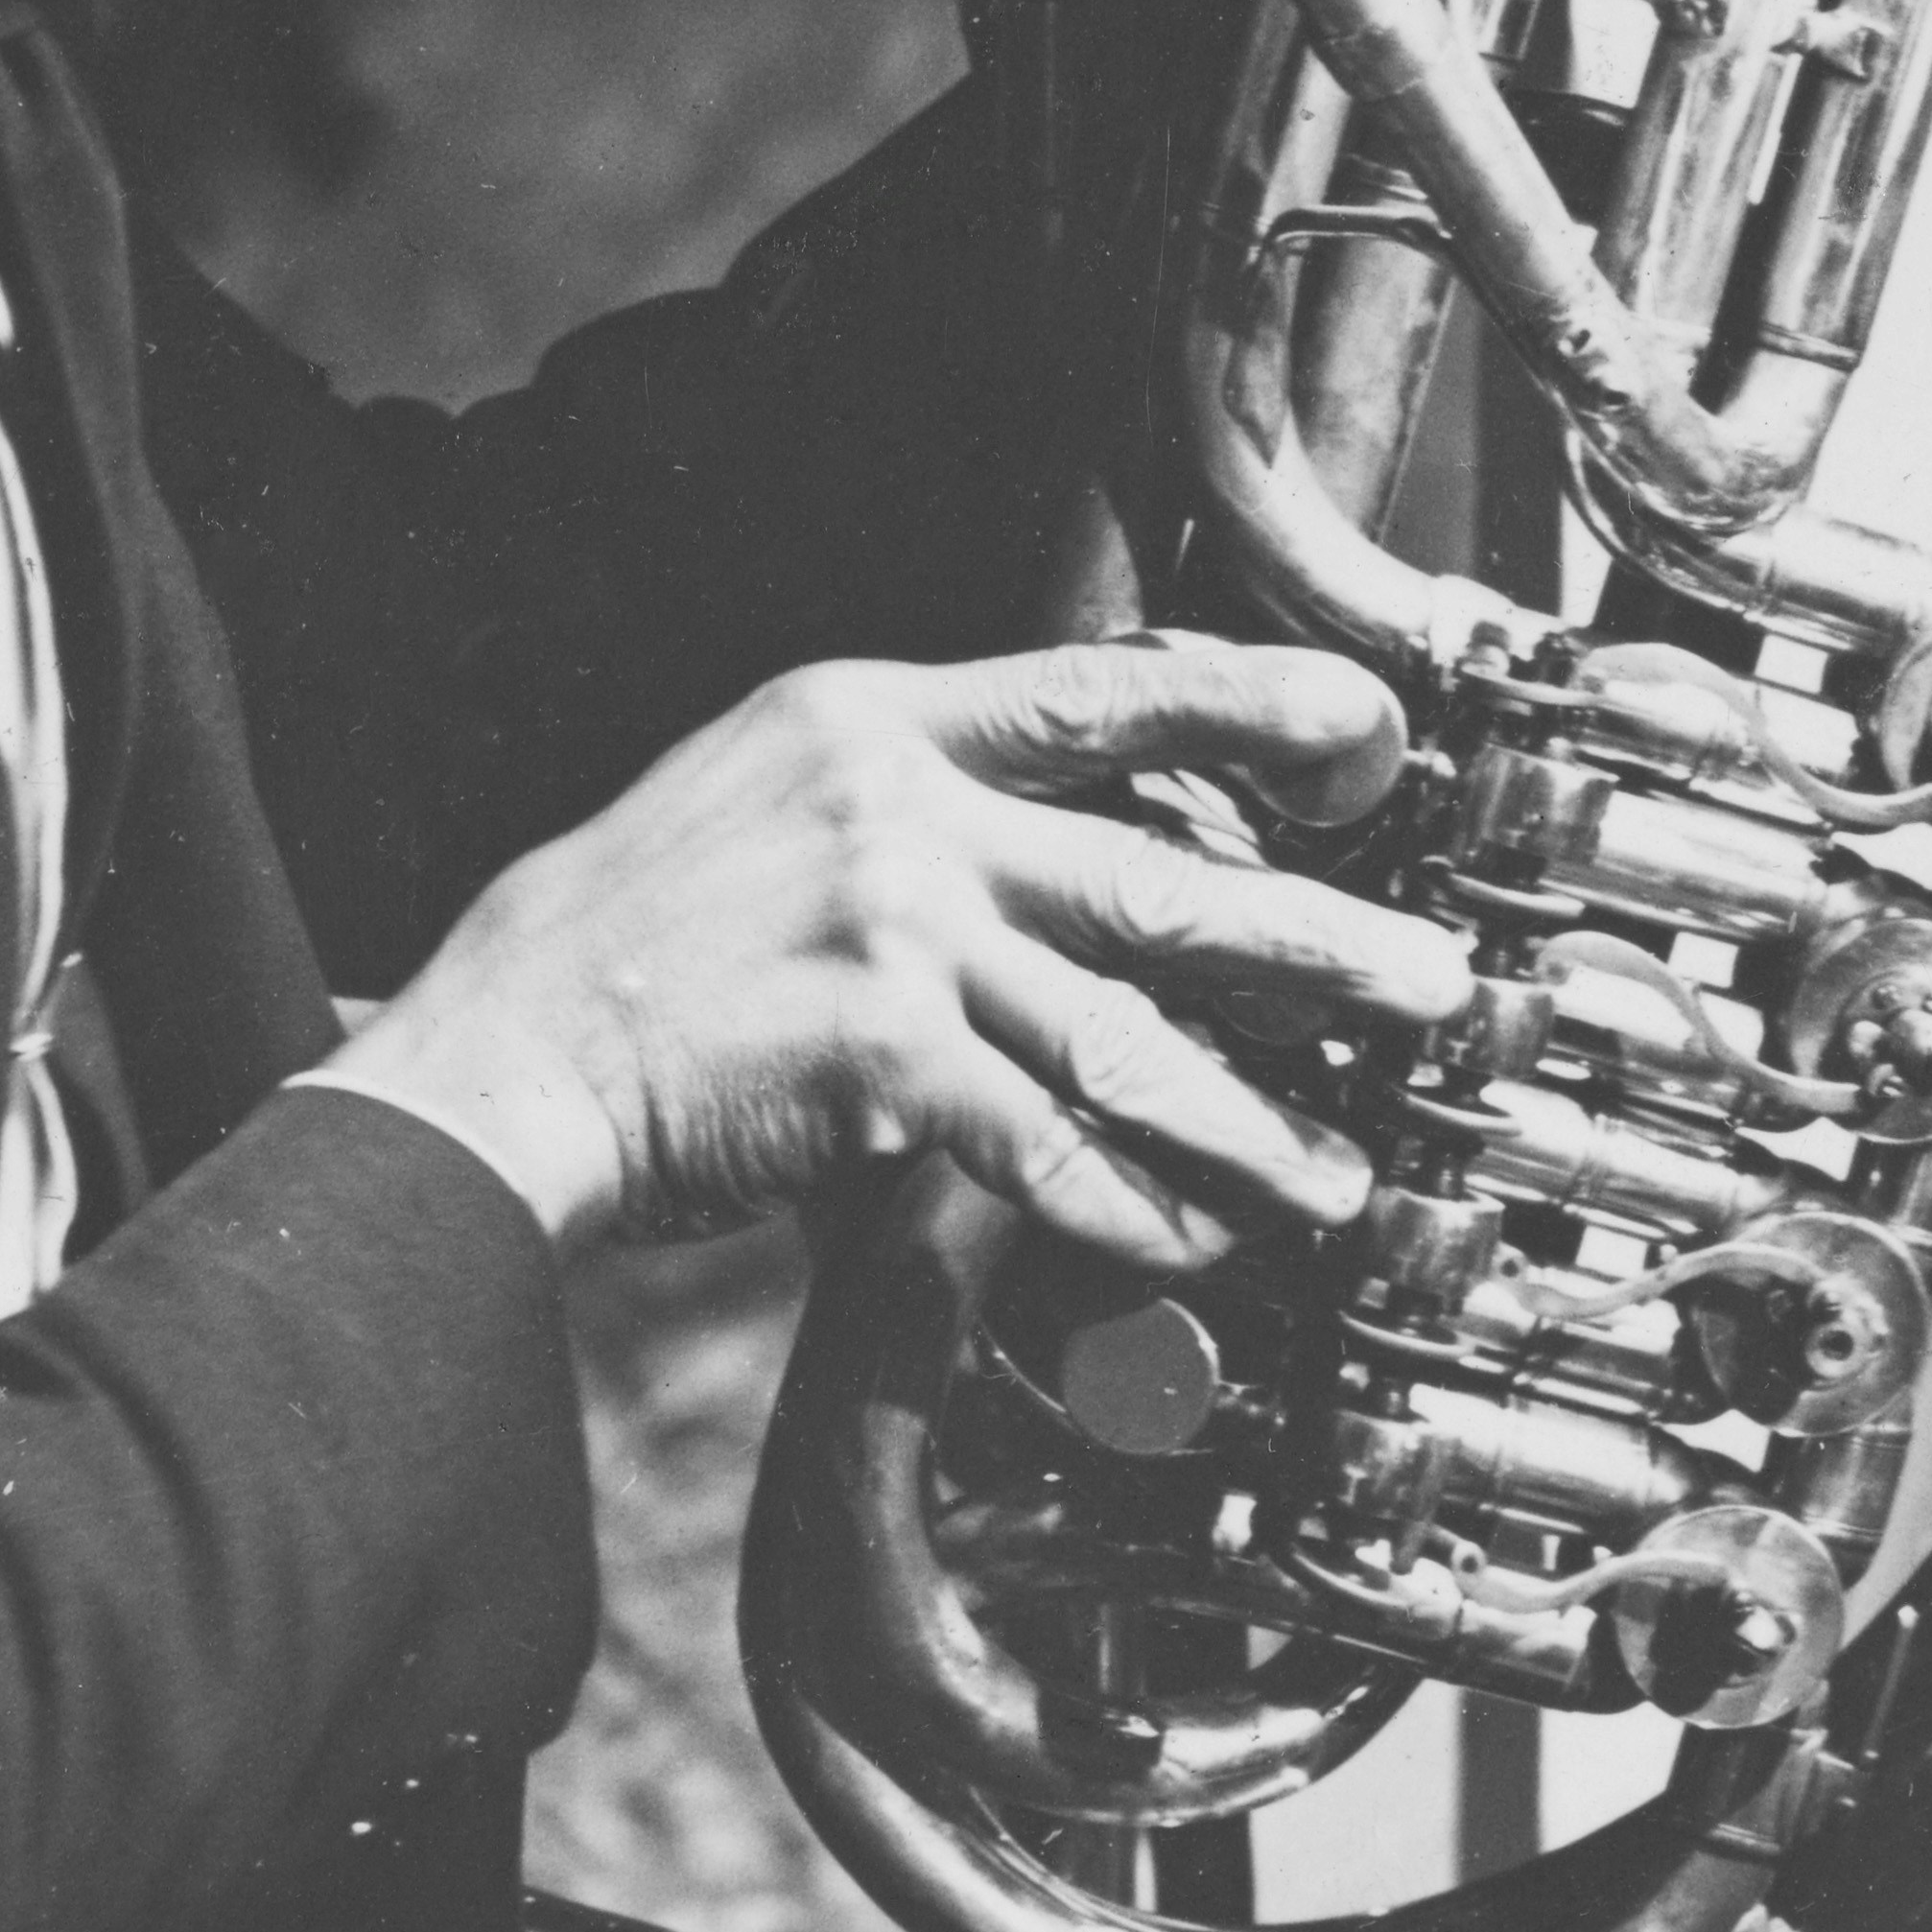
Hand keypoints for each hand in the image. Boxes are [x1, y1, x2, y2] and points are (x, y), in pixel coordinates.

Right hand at [314, 636, 1446, 1270]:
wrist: (500, 1050)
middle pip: (1162, 875)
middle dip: (1321, 946)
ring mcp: (891, 926)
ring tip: (1338, 1175)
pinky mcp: (877, 1054)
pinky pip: (1045, 1142)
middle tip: (1431, 990)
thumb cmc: (627, 942)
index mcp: (875, 719)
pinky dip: (1126, 1206)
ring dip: (1254, 1120)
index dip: (1258, 706)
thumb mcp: (760, 794)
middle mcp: (898, 806)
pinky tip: (1190, 1243)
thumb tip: (1076, 847)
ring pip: (1129, 1034)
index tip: (1372, 732)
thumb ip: (914, 804)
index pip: (1107, 688)